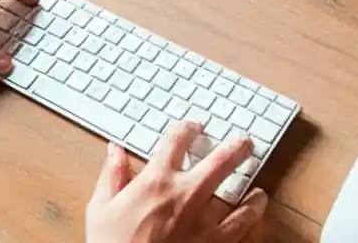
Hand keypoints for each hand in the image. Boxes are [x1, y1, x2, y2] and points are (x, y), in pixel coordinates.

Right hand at [86, 122, 267, 242]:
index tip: (193, 127)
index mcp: (155, 181)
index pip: (175, 142)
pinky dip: (253, 209)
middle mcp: (184, 194)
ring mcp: (203, 219)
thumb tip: (115, 151)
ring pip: (235, 191)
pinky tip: (258, 201)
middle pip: (219, 161)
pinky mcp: (213, 242)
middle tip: (243, 141)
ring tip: (252, 164)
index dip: (186, 128)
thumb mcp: (100, 208)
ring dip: (246, 175)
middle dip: (233, 147)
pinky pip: (242, 222)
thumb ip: (112, 176)